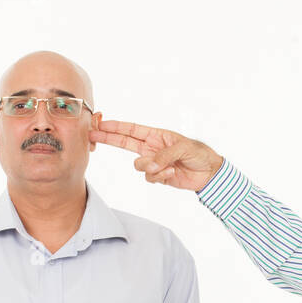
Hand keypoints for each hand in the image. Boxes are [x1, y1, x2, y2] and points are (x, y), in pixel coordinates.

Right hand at [89, 120, 223, 191]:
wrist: (208, 173)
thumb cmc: (198, 153)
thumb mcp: (182, 148)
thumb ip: (163, 156)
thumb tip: (148, 166)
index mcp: (156, 135)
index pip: (131, 130)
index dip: (116, 127)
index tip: (101, 124)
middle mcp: (151, 148)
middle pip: (124, 142)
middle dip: (109, 138)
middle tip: (93, 135)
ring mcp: (154, 162)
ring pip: (139, 166)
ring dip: (151, 167)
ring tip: (169, 166)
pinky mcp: (158, 176)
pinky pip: (150, 178)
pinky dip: (160, 177)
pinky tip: (172, 173)